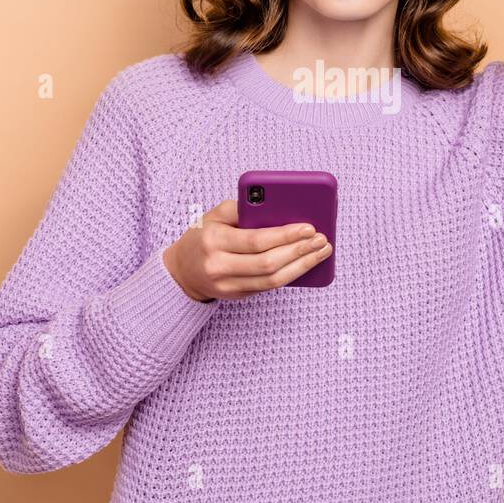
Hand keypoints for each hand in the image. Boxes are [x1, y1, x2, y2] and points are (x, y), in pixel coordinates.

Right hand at [162, 199, 332, 302]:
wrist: (181, 271)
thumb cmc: (203, 236)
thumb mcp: (214, 215)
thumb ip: (241, 208)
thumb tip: (278, 205)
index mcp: (214, 241)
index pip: (256, 240)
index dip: (285, 235)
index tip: (309, 227)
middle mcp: (219, 266)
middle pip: (268, 263)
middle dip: (299, 251)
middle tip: (322, 240)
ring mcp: (228, 286)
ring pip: (273, 281)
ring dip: (302, 267)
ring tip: (321, 252)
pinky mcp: (238, 297)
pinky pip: (269, 287)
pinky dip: (291, 275)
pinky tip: (306, 263)